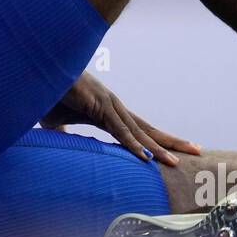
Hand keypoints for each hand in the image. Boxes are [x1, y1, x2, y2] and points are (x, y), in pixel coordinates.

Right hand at [40, 72, 201, 165]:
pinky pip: (117, 129)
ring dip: (157, 148)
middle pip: (148, 129)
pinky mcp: (98, 105)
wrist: (40, 74)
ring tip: (175, 162)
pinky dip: (132, 144)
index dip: (157, 141)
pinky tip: (145, 157)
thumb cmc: (47, 94)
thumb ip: (63, 136)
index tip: (175, 151)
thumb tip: (62, 147)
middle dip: (172, 141)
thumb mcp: (55, 123)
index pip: (139, 130)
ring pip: (137, 132)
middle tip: (197, 151)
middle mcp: (114, 107)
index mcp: (108, 112)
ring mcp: (108, 104)